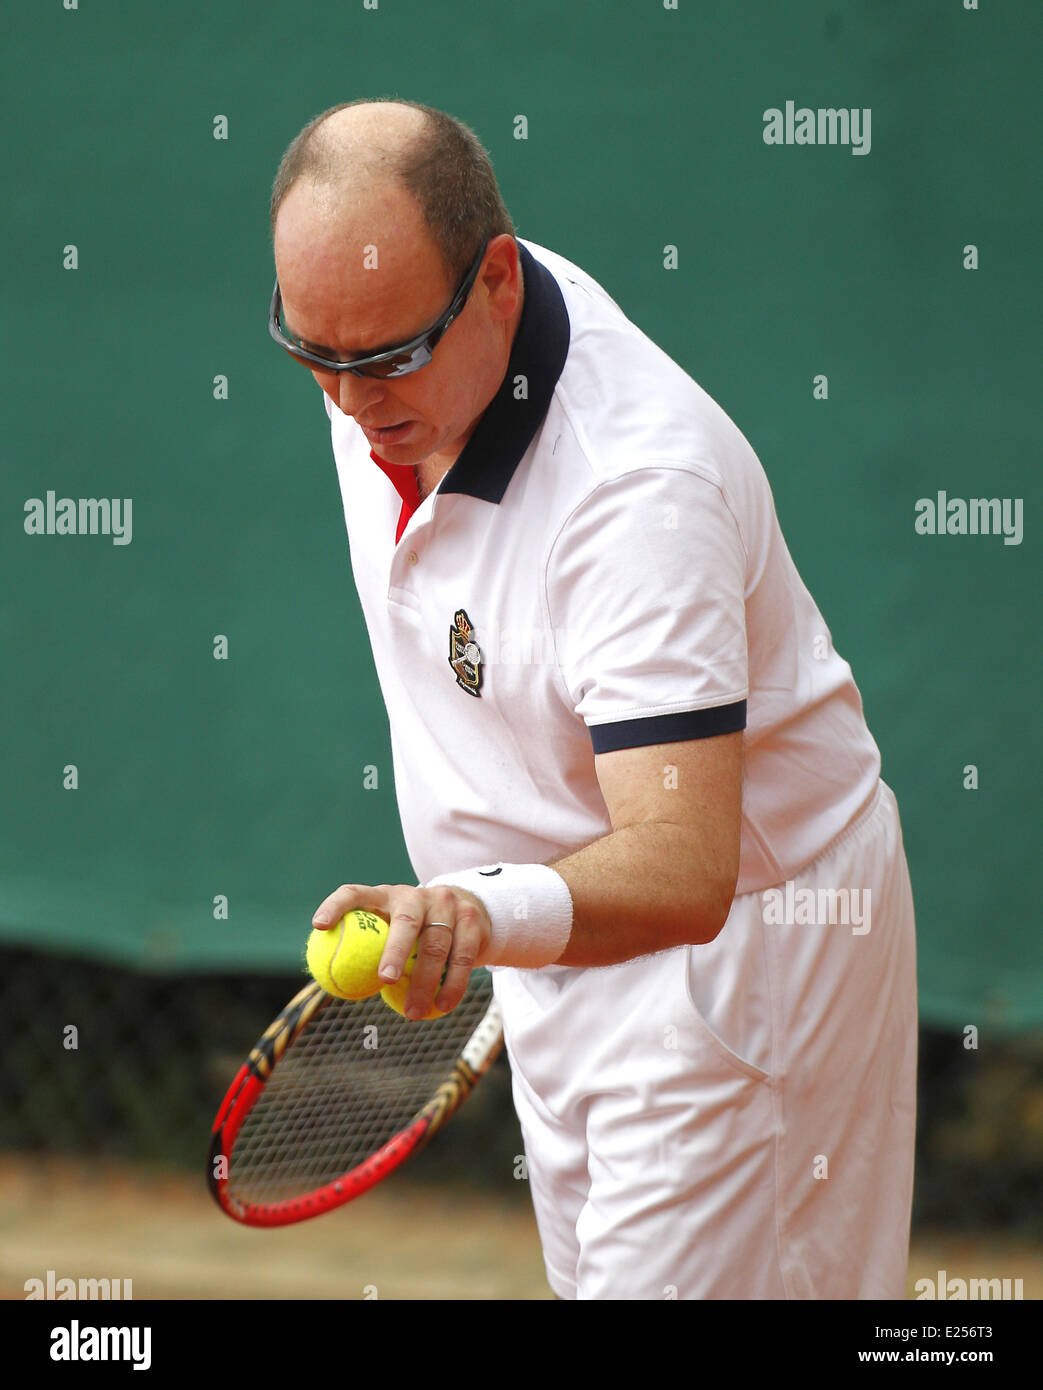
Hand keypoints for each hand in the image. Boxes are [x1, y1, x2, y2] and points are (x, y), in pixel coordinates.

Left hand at [311, 883, 491, 1019]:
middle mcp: (417, 895)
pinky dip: (452, 985)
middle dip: (395, 950)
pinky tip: (442, 1006)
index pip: (356, 893)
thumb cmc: (417, 932)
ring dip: (424, 982)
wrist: (471, 913)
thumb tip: (337, 984)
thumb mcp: (392, 930)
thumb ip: (371, 948)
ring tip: (412, 1013)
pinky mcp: (471, 921)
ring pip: (436, 944)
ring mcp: (447, 905)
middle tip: (385, 980)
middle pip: (406, 921)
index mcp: (387, 896)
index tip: (318, 926)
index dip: (336, 905)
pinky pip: (461, 957)